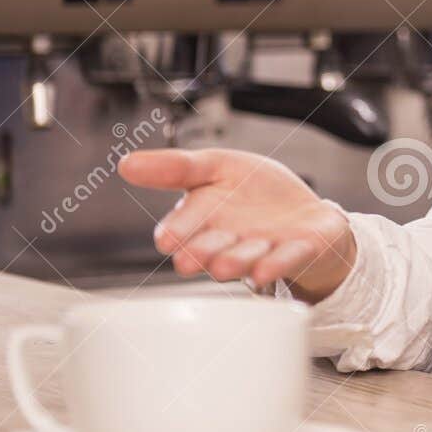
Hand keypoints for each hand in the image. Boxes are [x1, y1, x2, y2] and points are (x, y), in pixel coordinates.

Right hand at [116, 147, 356, 301]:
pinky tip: (265, 268)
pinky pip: (288, 259)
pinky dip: (277, 263)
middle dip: (202, 252)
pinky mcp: (298, 252)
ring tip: (226, 265)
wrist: (305, 210)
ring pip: (246, 259)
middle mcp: (230, 242)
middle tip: (191, 258)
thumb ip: (176, 167)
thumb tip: (126, 164)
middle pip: (211, 249)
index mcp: (205, 220)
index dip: (176, 232)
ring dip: (236, 261)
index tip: (167, 238)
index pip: (183, 228)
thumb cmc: (255, 193)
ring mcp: (264, 250)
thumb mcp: (216, 166)